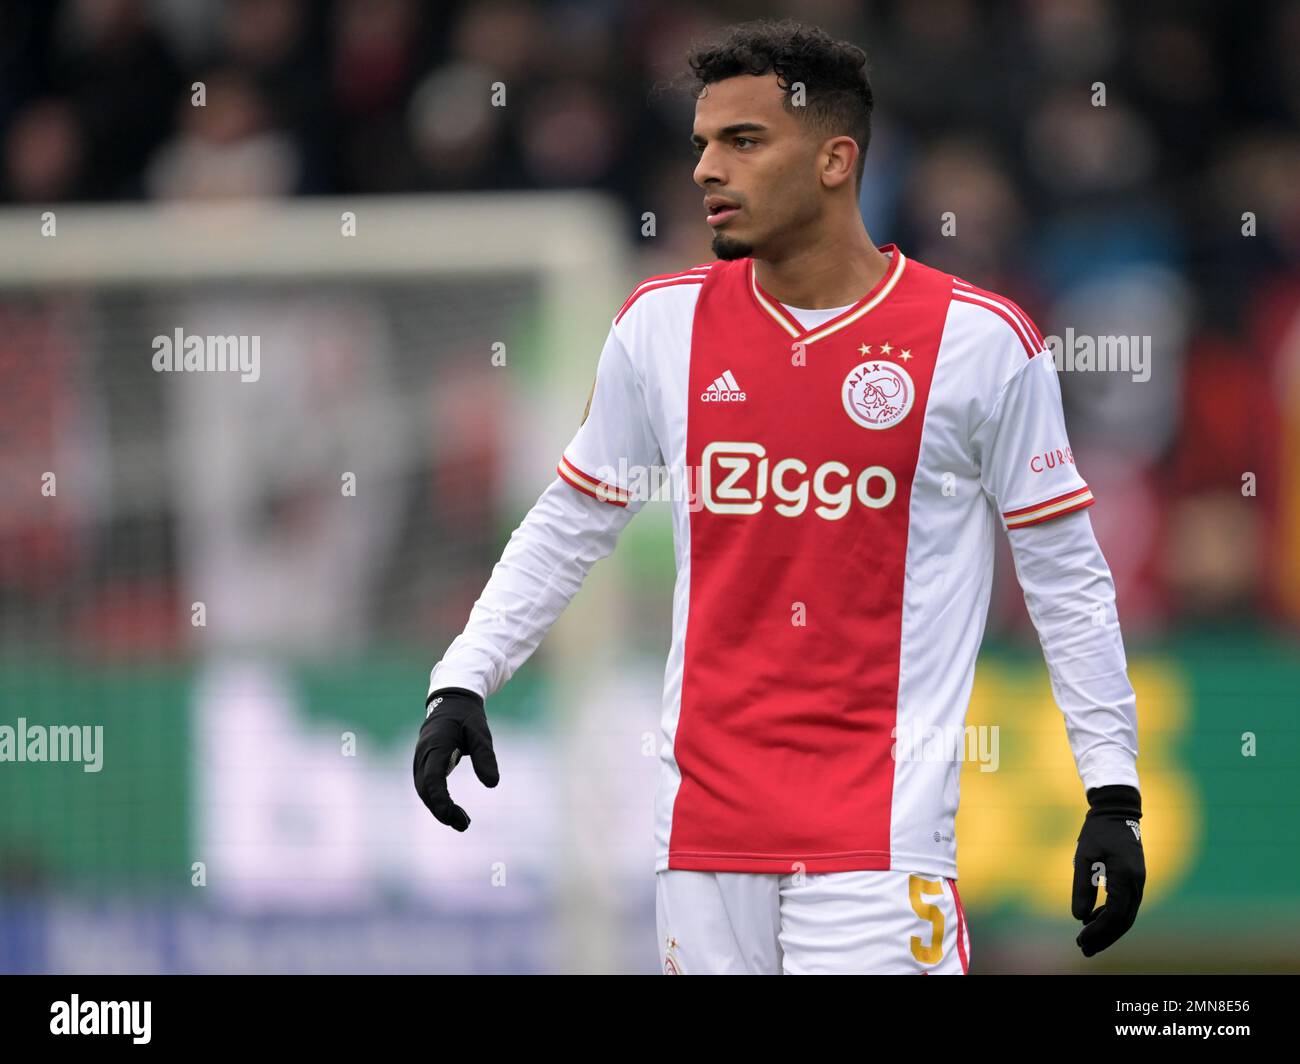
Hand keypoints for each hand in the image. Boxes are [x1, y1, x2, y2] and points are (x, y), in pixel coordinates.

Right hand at [413, 687, 498, 830]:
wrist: (450, 702)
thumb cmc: (467, 717)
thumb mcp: (480, 732)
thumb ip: (485, 756)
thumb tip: (493, 784)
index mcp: (435, 745)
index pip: (432, 779)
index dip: (440, 800)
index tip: (453, 817)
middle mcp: (422, 755)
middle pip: (425, 790)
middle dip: (441, 810)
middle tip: (464, 824)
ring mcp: (420, 760)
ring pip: (424, 791)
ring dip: (439, 808)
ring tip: (463, 822)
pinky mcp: (423, 764)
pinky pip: (426, 787)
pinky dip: (437, 801)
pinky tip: (453, 811)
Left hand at [1071, 784, 1144, 955]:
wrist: (1116, 811)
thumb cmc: (1097, 831)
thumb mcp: (1084, 857)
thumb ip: (1082, 886)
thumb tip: (1079, 917)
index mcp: (1126, 877)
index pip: (1114, 914)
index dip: (1098, 931)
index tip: (1080, 939)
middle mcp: (1137, 883)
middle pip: (1123, 921)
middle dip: (1104, 937)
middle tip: (1083, 950)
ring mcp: (1139, 882)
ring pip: (1126, 916)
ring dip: (1108, 930)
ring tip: (1087, 941)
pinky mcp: (1135, 880)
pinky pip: (1125, 905)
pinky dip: (1110, 916)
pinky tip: (1093, 920)